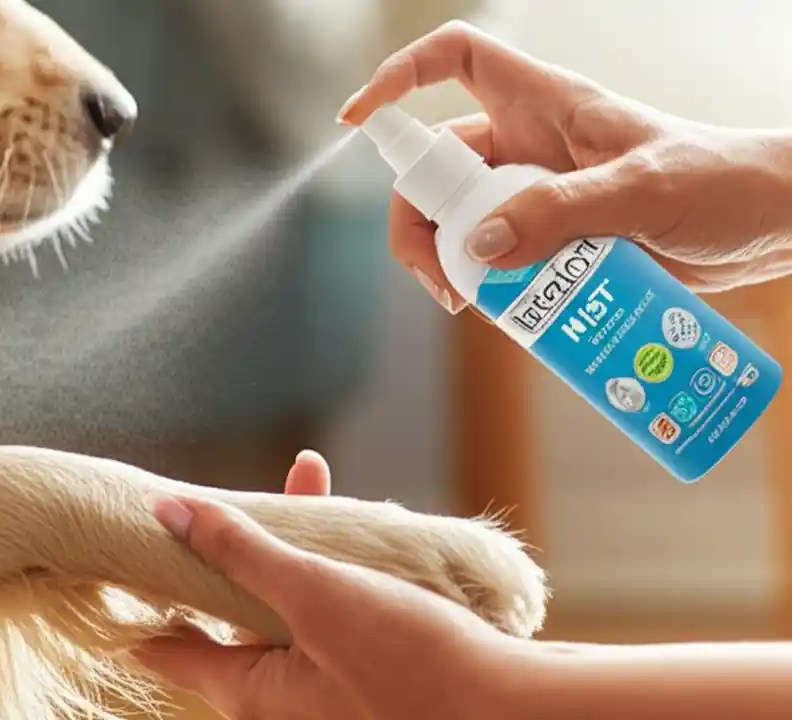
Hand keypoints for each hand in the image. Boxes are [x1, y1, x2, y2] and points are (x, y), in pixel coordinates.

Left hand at [136, 451, 525, 719]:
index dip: (145, 592)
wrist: (515, 711)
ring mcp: (322, 689)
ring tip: (312, 484)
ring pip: (285, 606)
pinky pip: (329, 616)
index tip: (130, 549)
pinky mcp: (364, 674)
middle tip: (233, 493)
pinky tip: (362, 528)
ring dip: (294, 547)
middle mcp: (278, 699)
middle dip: (235, 546)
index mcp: (248, 692)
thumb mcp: (315, 594)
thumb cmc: (413, 663)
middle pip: (231, 610)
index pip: (168, 644)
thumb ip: (238, 552)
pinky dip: (335, 571)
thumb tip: (166, 513)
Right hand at [337, 21, 791, 312]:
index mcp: (545, 105)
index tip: (356, 121)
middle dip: (419, 224)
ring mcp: (538, 197)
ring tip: (476, 308)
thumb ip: (563, 214)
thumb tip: (481, 249)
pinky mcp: (554, 243)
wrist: (773, 226)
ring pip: (459, 225)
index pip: (454, 62)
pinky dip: (490, 292)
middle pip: (436, 170)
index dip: (398, 78)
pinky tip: (512, 317)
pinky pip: (497, 265)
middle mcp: (529, 147)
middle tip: (443, 281)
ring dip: (452, 267)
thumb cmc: (724, 182)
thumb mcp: (646, 191)